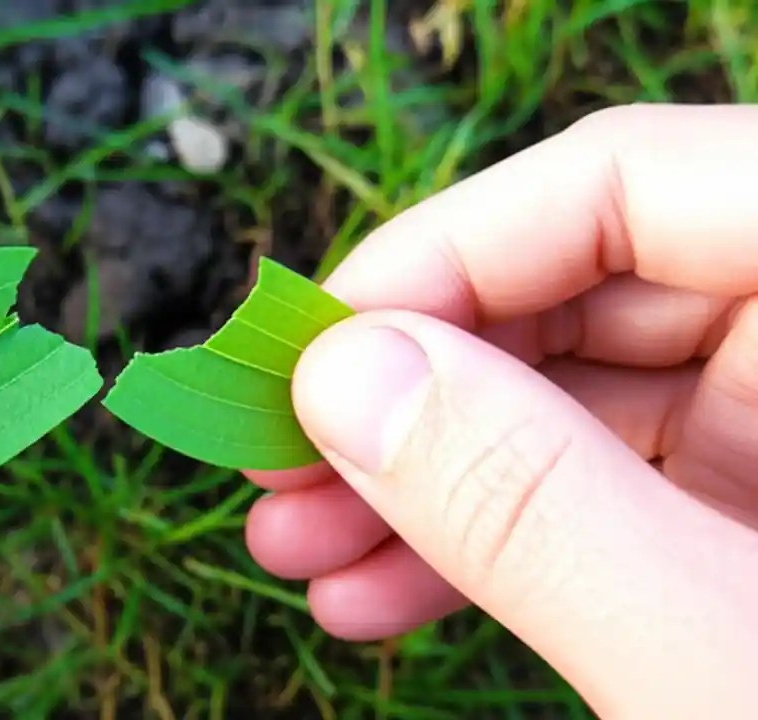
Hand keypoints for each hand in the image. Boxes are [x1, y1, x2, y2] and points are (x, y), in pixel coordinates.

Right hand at [243, 104, 757, 716]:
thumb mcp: (722, 667)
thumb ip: (535, 504)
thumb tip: (344, 374)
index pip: (634, 186)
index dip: (447, 253)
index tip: (311, 350)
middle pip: (578, 293)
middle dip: (406, 392)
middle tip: (274, 463)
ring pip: (564, 407)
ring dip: (416, 481)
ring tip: (296, 552)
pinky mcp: (750, 533)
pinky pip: (589, 498)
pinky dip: (478, 545)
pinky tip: (376, 597)